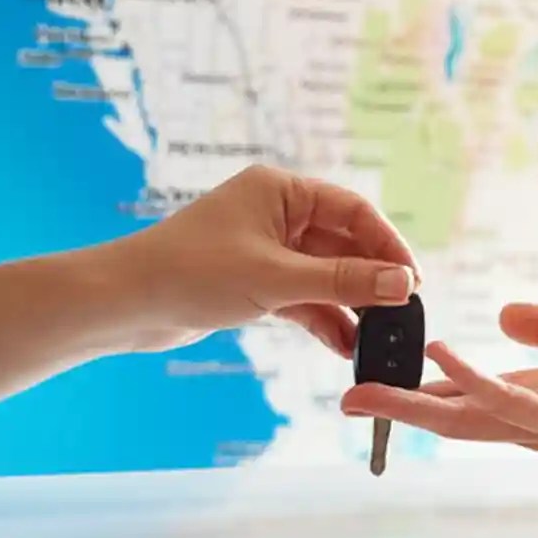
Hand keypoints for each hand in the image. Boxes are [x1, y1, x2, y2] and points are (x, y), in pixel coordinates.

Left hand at [111, 164, 419, 354]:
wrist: (124, 305)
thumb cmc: (192, 274)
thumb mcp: (277, 279)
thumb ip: (344, 282)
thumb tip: (404, 284)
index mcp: (281, 191)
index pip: (354, 210)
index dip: (388, 245)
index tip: (413, 281)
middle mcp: (277, 214)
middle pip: (344, 244)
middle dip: (373, 280)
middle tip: (402, 313)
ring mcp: (267, 250)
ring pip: (326, 276)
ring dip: (351, 306)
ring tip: (377, 338)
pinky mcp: (256, 282)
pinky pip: (305, 298)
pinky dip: (324, 320)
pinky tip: (345, 347)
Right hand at [341, 304, 537, 452]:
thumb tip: (503, 315)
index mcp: (534, 395)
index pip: (464, 397)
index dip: (419, 391)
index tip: (373, 379)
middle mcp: (534, 418)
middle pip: (454, 417)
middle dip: (400, 409)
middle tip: (346, 401)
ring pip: (468, 419)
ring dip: (416, 405)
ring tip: (365, 391)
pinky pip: (511, 402)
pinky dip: (473, 382)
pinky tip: (442, 359)